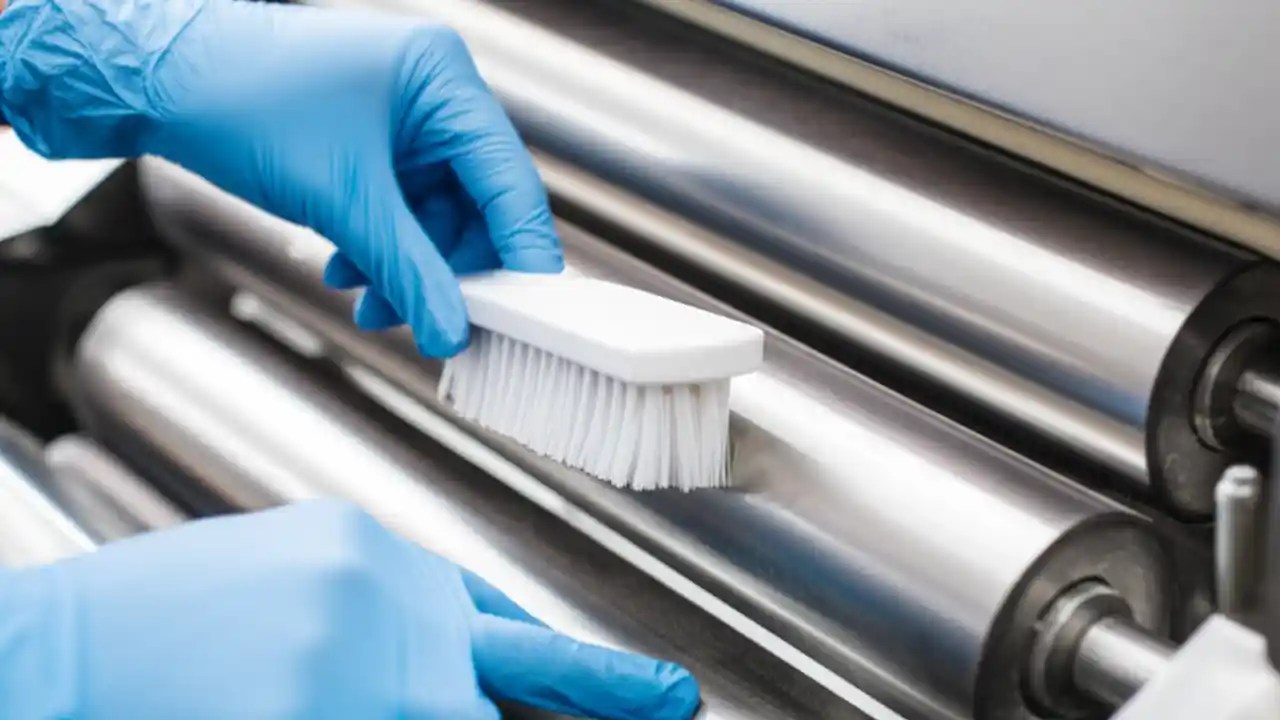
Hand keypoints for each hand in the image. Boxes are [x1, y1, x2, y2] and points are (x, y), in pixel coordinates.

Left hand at [0, 0, 562, 356]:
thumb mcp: (342, 199)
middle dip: (448, 269)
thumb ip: (408, 271)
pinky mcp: (376, 146)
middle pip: (476, 206)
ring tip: (372, 301)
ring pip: (436, 218)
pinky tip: (350, 270)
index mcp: (442, 80)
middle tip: (437, 318)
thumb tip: (453, 328)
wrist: (159, 83)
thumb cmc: (241, 97)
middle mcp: (432, 96)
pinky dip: (382, 249)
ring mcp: (404, 121)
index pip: (510, 178)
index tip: (530, 309)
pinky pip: (403, 212)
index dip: (521, 251)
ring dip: (408, 267)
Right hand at [0, 500, 700, 718]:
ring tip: (458, 697)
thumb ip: (388, 614)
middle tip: (669, 703)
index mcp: (379, 562)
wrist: (63, 643)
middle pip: (507, 674)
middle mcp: (379, 609)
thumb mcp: (300, 577)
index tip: (656, 691)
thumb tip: (463, 662)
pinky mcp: (311, 717)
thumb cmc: (176, 617)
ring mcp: (350, 670)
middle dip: (597, 691)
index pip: (504, 626)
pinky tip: (322, 709)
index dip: (587, 669)